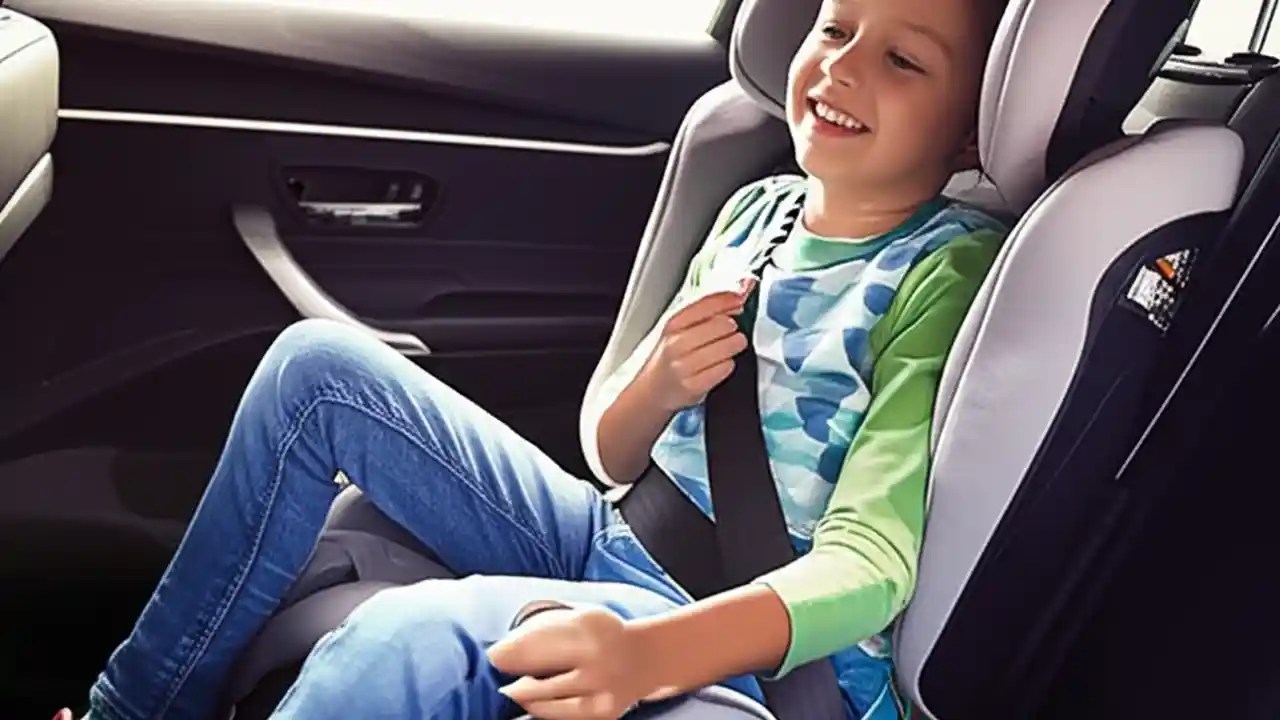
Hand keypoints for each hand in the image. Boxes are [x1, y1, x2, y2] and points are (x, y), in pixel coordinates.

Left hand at [488, 606, 662, 719]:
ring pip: (541, 704)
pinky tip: (535, 701)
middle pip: (532, 681)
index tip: (492, 658)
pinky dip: (541, 710)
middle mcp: (595, 659)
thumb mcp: (576, 616)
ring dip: (523, 696)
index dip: (503, 656)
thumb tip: (498, 653)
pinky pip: (559, 716)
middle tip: (500, 674)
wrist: (645, 656)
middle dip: (509, 681)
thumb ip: (543, 628)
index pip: (530, 646)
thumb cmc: (598, 633)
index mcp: (585, 626)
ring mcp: (600, 690)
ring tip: (516, 688)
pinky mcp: (603, 713)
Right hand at [642, 278, 755, 411]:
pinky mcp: (694, 386)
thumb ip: (710, 308)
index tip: (740, 299)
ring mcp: (684, 366)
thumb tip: (743, 287)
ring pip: (728, 347)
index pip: (708, 303)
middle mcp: (676, 343)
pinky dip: (727, 364)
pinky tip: (719, 364)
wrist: (651, 389)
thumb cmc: (669, 355)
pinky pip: (726, 368)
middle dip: (733, 327)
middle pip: (723, 325)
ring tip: (726, 347)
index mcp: (673, 324)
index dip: (729, 299)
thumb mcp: (681, 328)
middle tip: (730, 331)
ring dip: (733, 345)